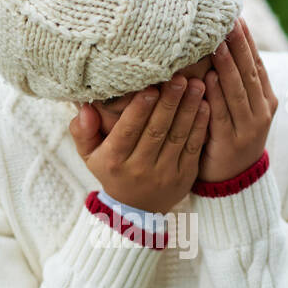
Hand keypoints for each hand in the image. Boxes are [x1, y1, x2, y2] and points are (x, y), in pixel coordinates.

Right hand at [70, 73, 208, 213]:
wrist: (137, 209)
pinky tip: (205, 105)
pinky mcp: (184, 176)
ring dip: (189, 109)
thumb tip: (85, 109)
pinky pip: (193, 147)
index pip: (128, 131)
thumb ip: (83, 131)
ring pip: (178, 136)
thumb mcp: (90, 155)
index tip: (151, 87)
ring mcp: (164, 173)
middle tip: (179, 78)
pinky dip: (200, 126)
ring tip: (196, 85)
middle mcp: (139, 168)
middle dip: (169, 102)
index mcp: (114, 160)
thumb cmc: (112, 170)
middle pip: (156, 130)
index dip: (140, 109)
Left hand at [199, 17, 277, 182]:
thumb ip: (234, 83)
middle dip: (239, 45)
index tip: (236, 17)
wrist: (234, 181)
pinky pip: (223, 113)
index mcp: (266, 99)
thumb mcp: (238, 108)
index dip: (248, 41)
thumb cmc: (229, 136)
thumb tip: (220, 44)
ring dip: (228, 65)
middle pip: (250, 73)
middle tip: (227, 21)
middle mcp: (262, 111)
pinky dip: (216, 94)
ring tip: (218, 43)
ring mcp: (249, 127)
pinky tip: (208, 76)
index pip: (257, 64)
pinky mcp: (231, 142)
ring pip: (238, 90)